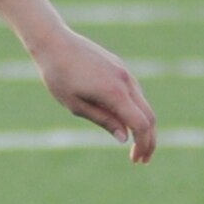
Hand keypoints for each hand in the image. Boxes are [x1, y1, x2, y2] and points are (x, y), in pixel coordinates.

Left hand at [28, 27, 157, 163]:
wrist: (54, 43)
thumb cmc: (59, 76)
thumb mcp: (76, 105)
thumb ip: (103, 120)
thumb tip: (125, 137)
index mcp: (115, 93)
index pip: (141, 124)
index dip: (143, 144)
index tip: (136, 160)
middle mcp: (126, 82)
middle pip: (149, 116)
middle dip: (148, 140)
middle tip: (140, 160)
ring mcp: (125, 74)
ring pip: (143, 104)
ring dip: (143, 127)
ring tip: (134, 146)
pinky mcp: (120, 69)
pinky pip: (135, 94)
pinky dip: (136, 112)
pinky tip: (126, 124)